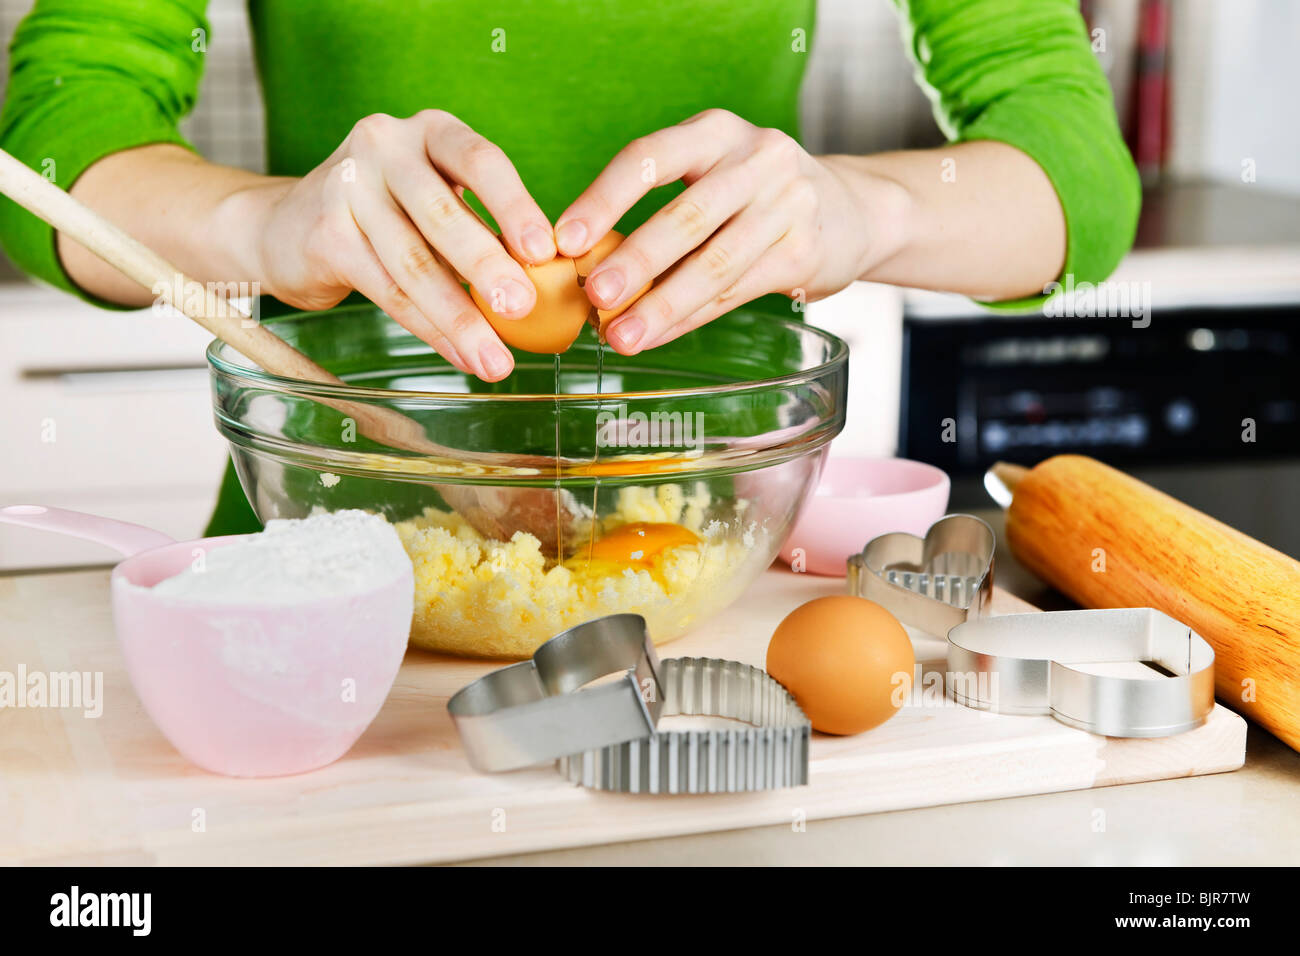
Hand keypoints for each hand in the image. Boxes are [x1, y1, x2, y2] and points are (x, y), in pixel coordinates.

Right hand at [235, 111, 556, 380]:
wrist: (286, 228)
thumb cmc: (386, 218)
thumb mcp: (437, 207)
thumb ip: (482, 233)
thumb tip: (545, 292)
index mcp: (432, 132)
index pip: (481, 160)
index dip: (515, 206)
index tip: (544, 251)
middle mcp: (386, 147)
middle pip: (444, 214)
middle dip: (488, 267)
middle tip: (523, 309)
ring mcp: (349, 186)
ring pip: (415, 262)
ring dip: (461, 318)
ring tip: (495, 360)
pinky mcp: (326, 234)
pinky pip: (388, 289)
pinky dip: (430, 329)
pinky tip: (460, 356)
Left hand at [553, 109, 906, 354]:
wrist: (851, 211)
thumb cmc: (755, 199)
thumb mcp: (713, 178)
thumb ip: (659, 212)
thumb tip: (585, 272)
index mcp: (715, 132)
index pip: (650, 156)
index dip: (604, 198)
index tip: (566, 238)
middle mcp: (756, 159)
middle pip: (686, 214)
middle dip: (634, 259)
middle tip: (593, 294)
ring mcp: (787, 205)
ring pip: (714, 262)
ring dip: (661, 304)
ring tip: (620, 335)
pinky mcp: (804, 252)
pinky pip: (735, 293)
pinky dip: (689, 319)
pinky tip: (656, 336)